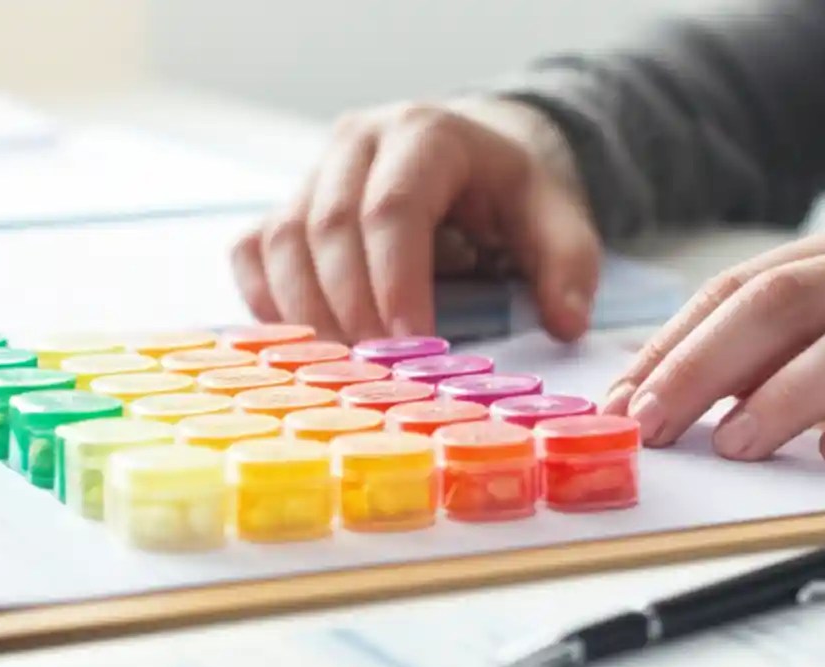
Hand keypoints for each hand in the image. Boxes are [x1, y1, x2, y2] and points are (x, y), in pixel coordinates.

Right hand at [231, 99, 600, 341]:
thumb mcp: (557, 216)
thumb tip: (566, 323)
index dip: (396, 281)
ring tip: (342, 371)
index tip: (411, 345)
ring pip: (282, 240)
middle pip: (329, 227)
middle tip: (376, 373)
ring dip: (306, 314)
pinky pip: (255, 252)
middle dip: (351, 308)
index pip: (393, 208)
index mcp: (424, 135)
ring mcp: (314, 171)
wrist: (474, 150)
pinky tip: (303, 349)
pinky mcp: (289, 204)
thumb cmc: (510, 189)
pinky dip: (268, 303)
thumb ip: (568, 265)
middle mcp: (357, 143)